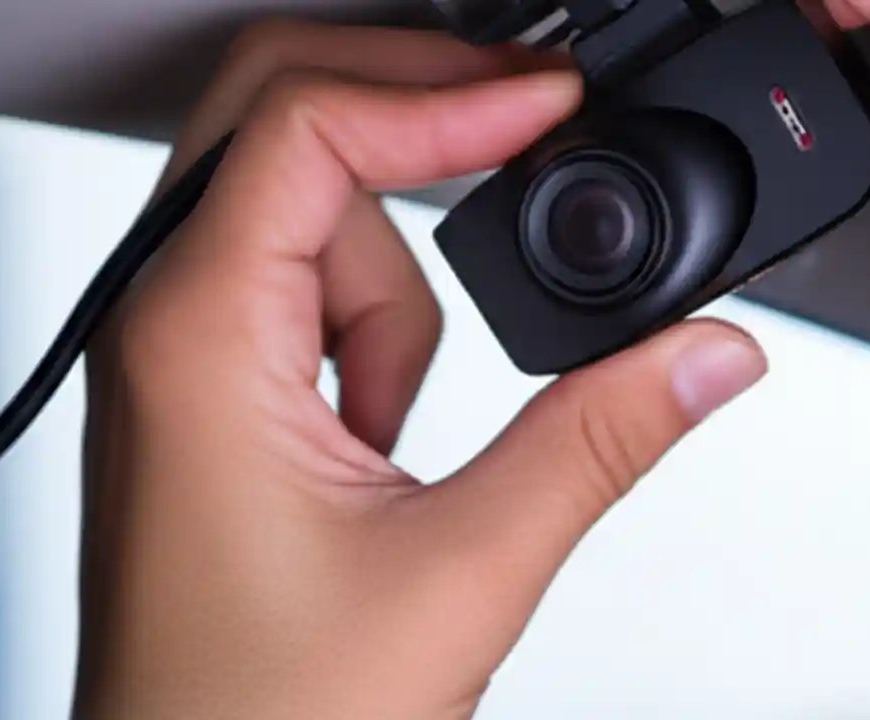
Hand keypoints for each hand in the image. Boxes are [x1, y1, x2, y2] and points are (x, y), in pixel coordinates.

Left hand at [74, 23, 766, 718]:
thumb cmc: (266, 715)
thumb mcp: (463, 571)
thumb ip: (596, 441)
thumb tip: (705, 352)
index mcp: (195, 339)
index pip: (308, 126)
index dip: (445, 99)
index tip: (547, 107)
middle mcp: (163, 326)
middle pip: (289, 130)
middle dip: (412, 125)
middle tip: (521, 137)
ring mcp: (181, 358)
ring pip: (312, 223)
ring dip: (390, 295)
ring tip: (397, 434)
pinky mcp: (213, 395)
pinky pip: (305, 296)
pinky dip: (368, 332)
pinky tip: (379, 433)